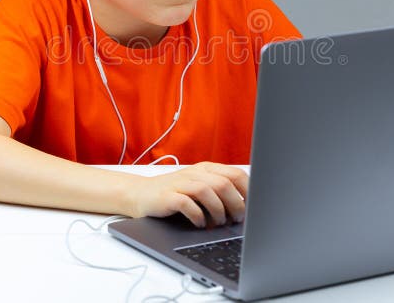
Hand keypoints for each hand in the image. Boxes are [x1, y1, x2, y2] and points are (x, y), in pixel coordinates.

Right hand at [130, 161, 247, 227]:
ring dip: (218, 211)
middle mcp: (194, 173)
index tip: (253, 206)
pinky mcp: (167, 196)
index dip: (247, 190)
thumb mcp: (198, 187)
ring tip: (218, 224)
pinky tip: (200, 224)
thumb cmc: (174, 194)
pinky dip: (197, 216)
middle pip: (224, 183)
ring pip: (207, 191)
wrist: (140, 195)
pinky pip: (187, 203)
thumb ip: (219, 192)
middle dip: (235, 204)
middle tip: (236, 219)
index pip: (235, 174)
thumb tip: (245, 209)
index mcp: (206, 169)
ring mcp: (180, 183)